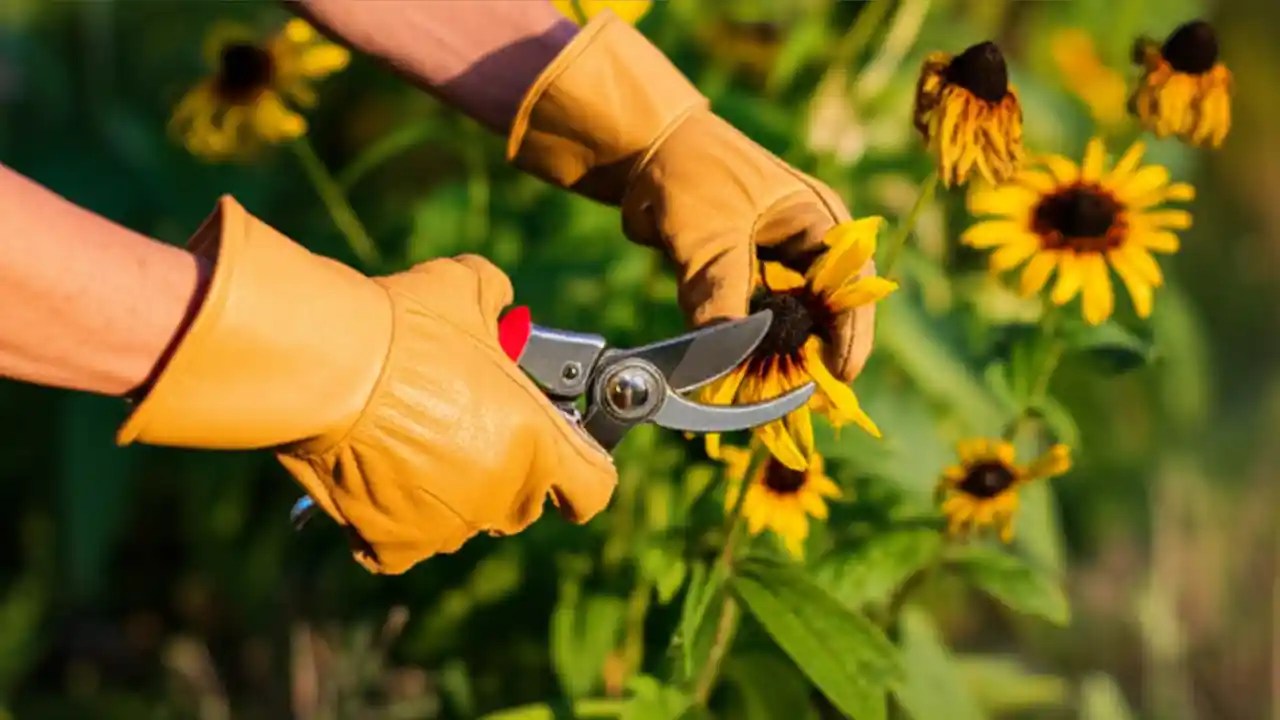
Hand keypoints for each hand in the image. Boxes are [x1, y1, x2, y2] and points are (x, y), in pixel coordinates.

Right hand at [117, 196, 616, 573]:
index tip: (568, 464)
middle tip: (464, 428)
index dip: (582, 476)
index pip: (592, 488)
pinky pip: (401, 546)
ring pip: (461, 521)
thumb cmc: (406, 327)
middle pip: (522, 501)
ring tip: (408, 442)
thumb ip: (497, 299)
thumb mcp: (466, 290)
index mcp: (537, 442)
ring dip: (446, 494)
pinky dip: (390, 523)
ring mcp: (449, 526)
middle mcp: (502, 493)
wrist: (328, 367)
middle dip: (503, 471)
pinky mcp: (392, 545)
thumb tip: (498, 297)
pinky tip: (374, 482)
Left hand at [507, 10, 875, 380]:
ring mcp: (777, 263)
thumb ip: (719, 292)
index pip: (850, 287)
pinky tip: (736, 369)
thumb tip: (722, 353)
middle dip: (810, 352)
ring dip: (776, 353)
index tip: (839, 376)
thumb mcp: (708, 235)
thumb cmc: (689, 174)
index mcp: (821, 221)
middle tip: (795, 394)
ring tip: (764, 388)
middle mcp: (808, 245)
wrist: (641, 153)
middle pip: (824, 312)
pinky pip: (756, 323)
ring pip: (789, 322)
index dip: (850, 335)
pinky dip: (748, 346)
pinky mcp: (746, 278)